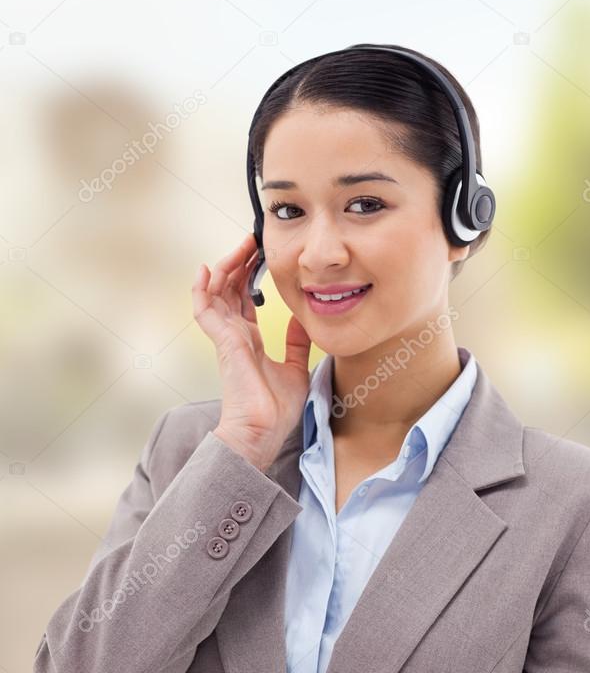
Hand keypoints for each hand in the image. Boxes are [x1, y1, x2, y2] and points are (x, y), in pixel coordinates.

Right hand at [192, 233, 311, 469]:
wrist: (263, 432)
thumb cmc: (276, 410)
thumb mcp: (296, 368)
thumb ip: (297, 343)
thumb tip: (303, 318)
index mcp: (250, 341)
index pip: (245, 300)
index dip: (251, 276)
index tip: (261, 255)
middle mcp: (235, 336)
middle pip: (230, 290)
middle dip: (240, 263)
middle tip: (252, 240)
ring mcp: (226, 338)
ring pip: (217, 293)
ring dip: (226, 267)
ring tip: (239, 245)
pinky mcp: (223, 342)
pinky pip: (205, 310)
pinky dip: (202, 289)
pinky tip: (207, 269)